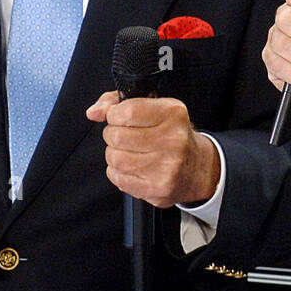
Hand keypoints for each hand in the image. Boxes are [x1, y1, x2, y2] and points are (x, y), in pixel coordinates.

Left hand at [88, 93, 220, 206]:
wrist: (196, 168)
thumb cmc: (171, 134)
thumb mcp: (154, 108)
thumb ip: (119, 102)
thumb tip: (93, 112)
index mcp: (173, 114)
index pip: (127, 111)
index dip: (113, 114)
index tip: (117, 116)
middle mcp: (173, 140)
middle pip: (117, 136)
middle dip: (113, 134)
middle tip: (124, 135)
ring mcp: (166, 167)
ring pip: (114, 158)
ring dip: (115, 154)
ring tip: (128, 152)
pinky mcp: (157, 188)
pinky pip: (118, 177)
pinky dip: (119, 172)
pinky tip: (133, 167)